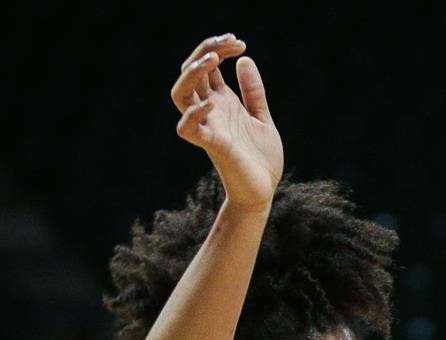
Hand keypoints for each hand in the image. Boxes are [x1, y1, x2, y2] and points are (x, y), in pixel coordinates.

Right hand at [169, 35, 281, 209]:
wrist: (265, 191)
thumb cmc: (261, 158)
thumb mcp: (261, 118)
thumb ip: (253, 92)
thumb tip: (245, 60)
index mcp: (221, 102)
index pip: (207, 67)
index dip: (218, 49)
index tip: (239, 43)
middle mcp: (210, 112)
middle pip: (191, 72)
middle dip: (205, 51)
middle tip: (230, 42)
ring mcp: (208, 127)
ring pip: (180, 94)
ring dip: (192, 74)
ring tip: (213, 61)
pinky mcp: (212, 147)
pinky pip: (188, 128)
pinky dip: (195, 113)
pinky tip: (212, 102)